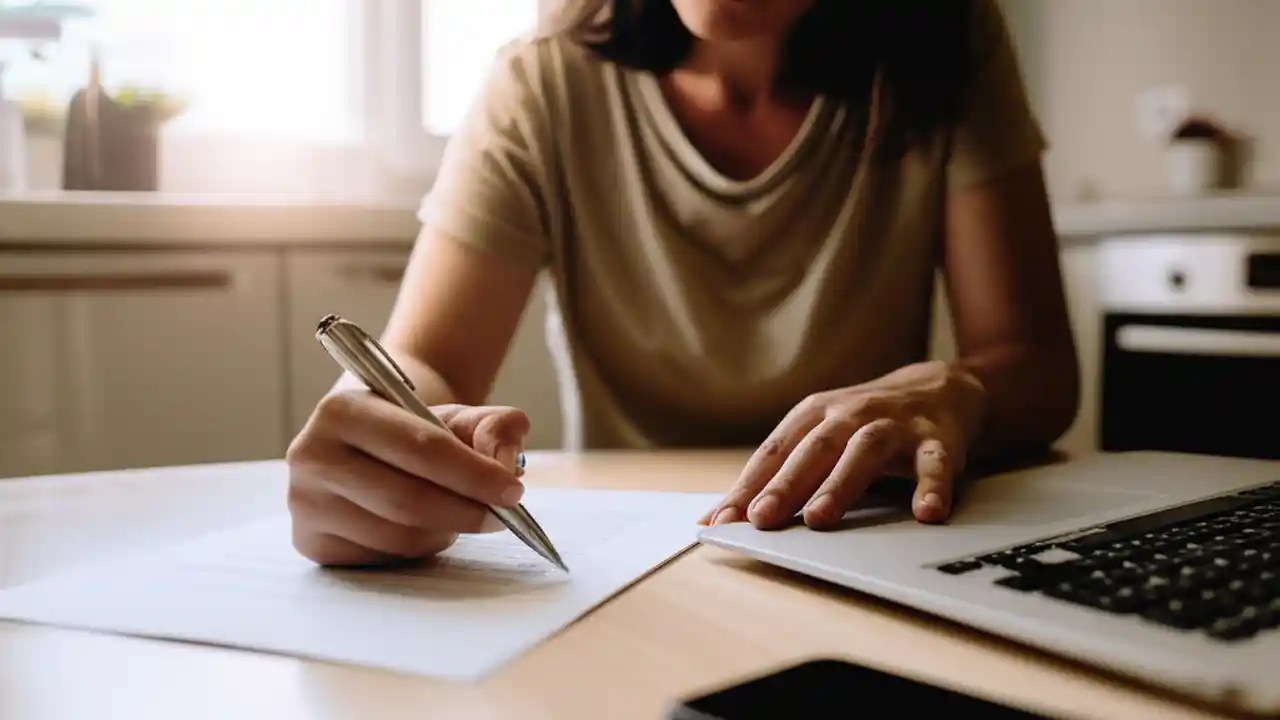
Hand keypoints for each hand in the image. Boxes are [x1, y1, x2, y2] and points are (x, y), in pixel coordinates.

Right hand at [286, 390, 530, 565]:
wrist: (366, 443)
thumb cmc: (415, 429)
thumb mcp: (457, 415)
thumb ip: (495, 425)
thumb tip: (506, 459)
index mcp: (343, 410)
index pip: (421, 447)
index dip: (473, 473)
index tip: (513, 491)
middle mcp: (312, 456)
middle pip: (408, 500)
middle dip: (466, 510)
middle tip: (503, 514)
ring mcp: (306, 504)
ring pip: (399, 536)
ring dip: (444, 531)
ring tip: (457, 512)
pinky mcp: (311, 543)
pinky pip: (383, 560)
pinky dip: (419, 549)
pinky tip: (424, 527)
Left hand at [700, 361, 986, 529]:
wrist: (940, 387)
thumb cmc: (864, 424)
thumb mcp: (819, 438)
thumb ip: (777, 475)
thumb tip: (719, 518)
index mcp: (815, 415)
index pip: (775, 452)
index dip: (748, 486)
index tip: (722, 521)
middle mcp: (851, 414)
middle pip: (814, 449)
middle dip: (786, 485)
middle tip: (762, 520)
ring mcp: (895, 425)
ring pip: (864, 451)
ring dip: (840, 484)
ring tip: (819, 519)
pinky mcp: (938, 440)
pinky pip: (935, 464)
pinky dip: (932, 487)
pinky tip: (927, 513)